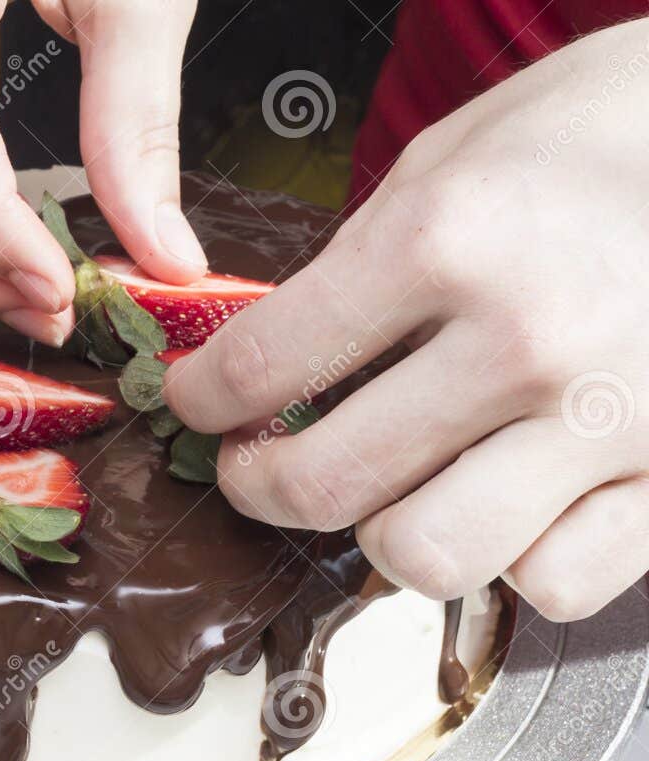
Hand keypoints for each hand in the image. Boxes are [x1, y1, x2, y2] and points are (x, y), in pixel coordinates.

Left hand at [165, 19, 648, 621]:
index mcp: (450, 237)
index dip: (202, 398)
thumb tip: (272, 363)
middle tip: (257, 465)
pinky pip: (554, 584)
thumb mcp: (459, 155)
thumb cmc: (612, 131)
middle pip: (325, 488)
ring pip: (427, 557)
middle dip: (259, 485)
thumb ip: (360, 267)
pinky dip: (516, 558)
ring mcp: (612, 419)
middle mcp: (527, 340)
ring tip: (390, 486)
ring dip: (383, 532)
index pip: (262, 366)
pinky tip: (513, 502)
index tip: (197, 402)